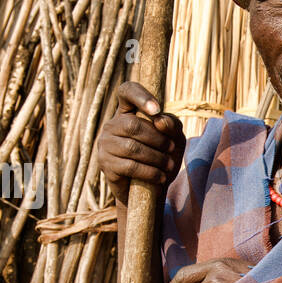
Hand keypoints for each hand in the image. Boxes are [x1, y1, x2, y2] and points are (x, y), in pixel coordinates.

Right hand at [97, 82, 186, 206]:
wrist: (149, 190)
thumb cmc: (161, 157)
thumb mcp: (174, 139)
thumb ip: (172, 125)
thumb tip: (159, 120)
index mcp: (127, 113)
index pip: (126, 91)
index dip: (140, 96)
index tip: (157, 110)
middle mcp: (111, 125)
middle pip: (133, 125)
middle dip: (158, 139)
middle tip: (172, 149)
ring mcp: (105, 145)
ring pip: (132, 147)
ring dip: (156, 157)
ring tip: (169, 165)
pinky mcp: (106, 165)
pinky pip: (129, 166)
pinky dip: (150, 172)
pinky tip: (161, 177)